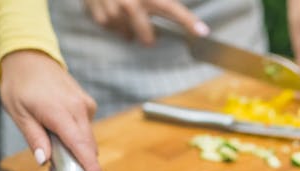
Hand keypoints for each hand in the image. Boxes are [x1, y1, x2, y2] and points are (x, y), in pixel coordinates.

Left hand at [0, 50, 103, 170]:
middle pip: (87, 146)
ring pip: (87, 139)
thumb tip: (45, 161)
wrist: (31, 57)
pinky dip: (76, 137)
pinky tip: (59, 132)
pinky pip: (85, 128)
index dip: (90, 168)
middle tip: (58, 170)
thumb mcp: (18, 114)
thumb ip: (35, 138)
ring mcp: (85, 105)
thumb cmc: (21, 84)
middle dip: (79, 163)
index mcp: (59, 112)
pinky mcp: (87, 104)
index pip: (80, 146)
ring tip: (52, 146)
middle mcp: (78, 108)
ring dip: (75, 150)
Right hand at [83, 0, 209, 44]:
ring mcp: (114, 10)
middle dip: (148, 38)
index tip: (202, 32)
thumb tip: (170, 2)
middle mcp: (131, 3)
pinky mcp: (98, 14)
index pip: (172, 9)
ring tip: (125, 16)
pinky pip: (109, 28)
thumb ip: (160, 0)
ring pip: (126, 34)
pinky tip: (112, 13)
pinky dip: (112, 24)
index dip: (188, 21)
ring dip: (128, 29)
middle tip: (149, 36)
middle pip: (147, 35)